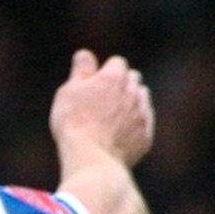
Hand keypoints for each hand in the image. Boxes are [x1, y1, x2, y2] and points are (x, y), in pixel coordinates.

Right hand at [50, 50, 153, 169]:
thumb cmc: (74, 124)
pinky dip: (134, 125)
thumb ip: (80, 71)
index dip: (104, 72)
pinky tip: (118, 135)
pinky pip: (144, 124)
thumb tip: (84, 54)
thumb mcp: (68, 93)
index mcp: (114, 77)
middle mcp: (133, 91)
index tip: (93, 85)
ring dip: (130, 102)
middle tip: (102, 101)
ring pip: (141, 99)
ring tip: (111, 118)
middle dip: (121, 84)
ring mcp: (142, 114)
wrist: (91, 159)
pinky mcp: (146, 136)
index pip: (116, 62)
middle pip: (132, 78)